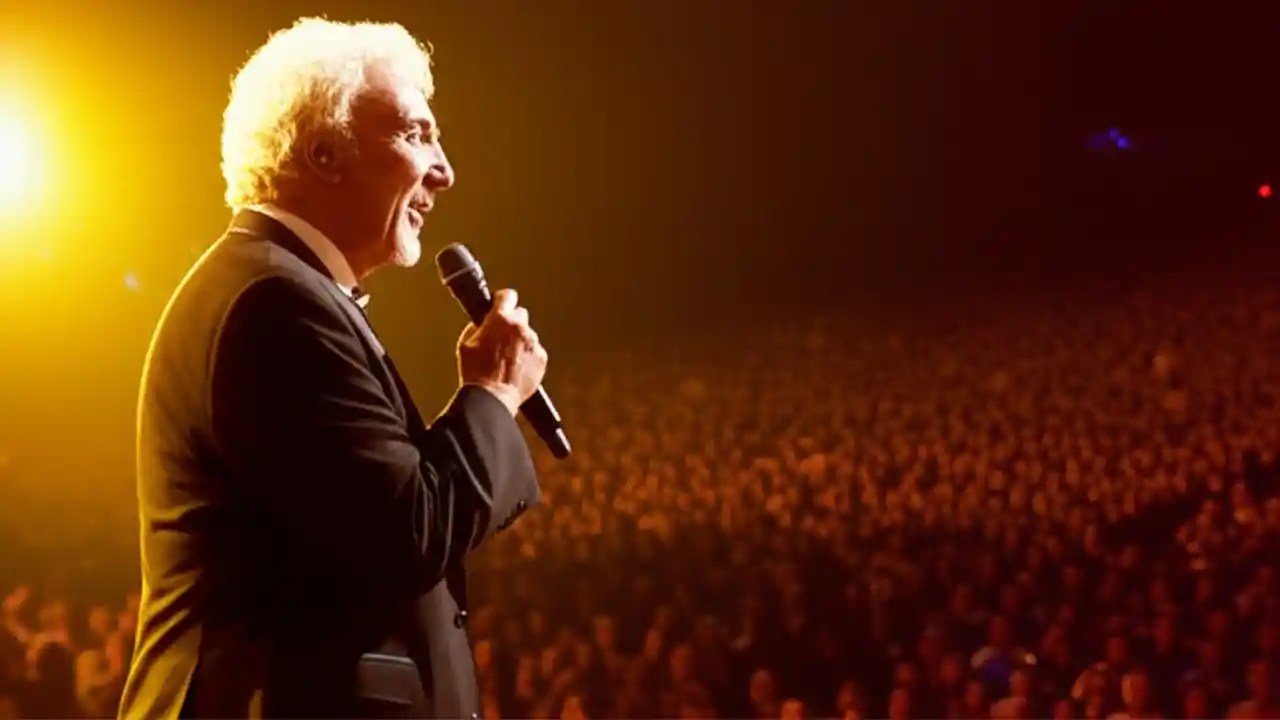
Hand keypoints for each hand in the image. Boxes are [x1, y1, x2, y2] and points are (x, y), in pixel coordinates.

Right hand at [457, 288, 547, 416]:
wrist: (492, 397)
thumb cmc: (476, 373)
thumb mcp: (466, 344)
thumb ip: (479, 327)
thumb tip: (484, 323)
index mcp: (500, 319)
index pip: (508, 295)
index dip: (503, 300)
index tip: (501, 304)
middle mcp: (520, 327)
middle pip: (520, 314)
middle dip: (512, 323)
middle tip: (502, 337)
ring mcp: (533, 342)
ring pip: (528, 334)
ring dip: (520, 342)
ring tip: (508, 359)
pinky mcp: (542, 358)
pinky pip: (535, 351)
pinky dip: (528, 357)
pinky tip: (516, 368)